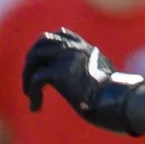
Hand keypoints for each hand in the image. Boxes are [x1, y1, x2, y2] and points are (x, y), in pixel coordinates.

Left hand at [22, 29, 143, 132]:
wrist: (118, 100)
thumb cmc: (115, 96)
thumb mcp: (105, 77)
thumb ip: (94, 70)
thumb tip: (98, 82)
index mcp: (84, 47)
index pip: (61, 35)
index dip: (47, 45)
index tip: (42, 58)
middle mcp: (73, 48)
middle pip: (41, 43)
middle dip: (32, 60)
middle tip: (29, 80)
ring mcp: (65, 58)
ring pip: (34, 58)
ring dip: (26, 75)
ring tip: (28, 93)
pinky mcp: (58, 74)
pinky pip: (36, 80)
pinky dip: (33, 94)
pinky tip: (35, 108)